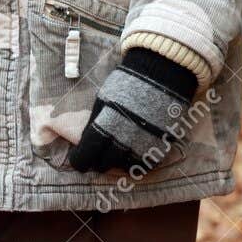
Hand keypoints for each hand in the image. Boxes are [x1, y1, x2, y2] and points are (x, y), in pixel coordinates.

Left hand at [67, 47, 194, 175]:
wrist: (164, 74)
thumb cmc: (129, 82)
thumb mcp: (104, 98)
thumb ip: (95, 122)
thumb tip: (85, 139)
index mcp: (106, 127)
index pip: (86, 156)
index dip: (79, 160)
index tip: (78, 157)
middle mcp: (125, 140)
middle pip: (105, 164)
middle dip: (97, 160)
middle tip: (97, 153)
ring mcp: (144, 145)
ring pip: (125, 167)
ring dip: (118, 162)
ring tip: (117, 151)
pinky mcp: (161, 146)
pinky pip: (146, 164)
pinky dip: (137, 162)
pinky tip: (134, 151)